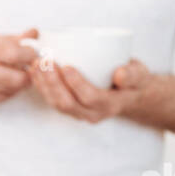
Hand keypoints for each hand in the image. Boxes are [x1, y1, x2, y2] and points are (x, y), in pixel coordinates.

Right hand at [0, 30, 38, 109]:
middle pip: (18, 77)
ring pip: (13, 90)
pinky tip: (1, 82)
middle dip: (29, 73)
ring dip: (19, 82)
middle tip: (29, 67)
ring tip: (14, 73)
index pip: (15, 54)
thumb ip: (10, 39)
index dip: (31, 55)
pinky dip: (8, 90)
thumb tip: (34, 34)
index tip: (34, 53)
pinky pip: (4, 98)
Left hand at [28, 57, 152, 123]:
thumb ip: (134, 75)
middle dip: (52, 83)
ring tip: (36, 64)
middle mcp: (91, 114)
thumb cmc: (134, 81)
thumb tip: (120, 73)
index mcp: (109, 105)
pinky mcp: (69, 107)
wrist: (128, 93)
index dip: (77, 83)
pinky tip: (34, 70)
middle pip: (67, 103)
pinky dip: (41, 86)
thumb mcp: (140, 76)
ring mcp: (78, 113)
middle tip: (44, 62)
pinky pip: (51, 100)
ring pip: (56, 103)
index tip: (66, 65)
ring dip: (43, 84)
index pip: (90, 97)